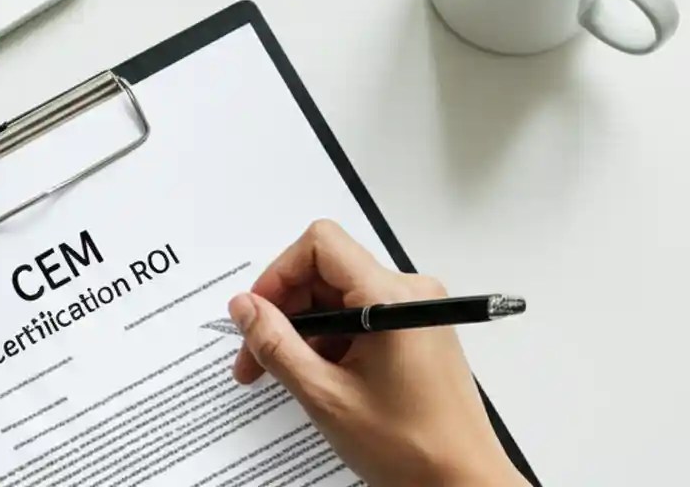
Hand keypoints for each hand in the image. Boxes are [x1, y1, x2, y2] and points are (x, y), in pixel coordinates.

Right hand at [228, 221, 527, 486]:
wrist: (464, 485)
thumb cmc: (412, 448)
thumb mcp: (325, 395)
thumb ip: (276, 344)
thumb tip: (244, 308)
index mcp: (392, 298)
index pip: (320, 244)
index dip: (279, 274)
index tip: (258, 312)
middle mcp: (409, 293)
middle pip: (324, 271)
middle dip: (283, 310)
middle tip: (255, 356)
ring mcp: (414, 312)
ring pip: (338, 296)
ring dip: (304, 331)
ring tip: (287, 375)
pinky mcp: (414, 331)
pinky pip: (358, 316)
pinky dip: (330, 341)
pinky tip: (319, 378)